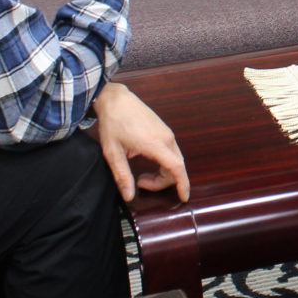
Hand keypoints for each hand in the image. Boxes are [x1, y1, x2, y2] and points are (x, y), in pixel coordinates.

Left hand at [88, 83, 188, 201]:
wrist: (116, 99)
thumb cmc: (113, 123)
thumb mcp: (113, 153)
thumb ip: (123, 176)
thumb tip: (129, 196)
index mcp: (155, 144)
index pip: (176, 168)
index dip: (182, 184)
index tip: (184, 197)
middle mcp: (166, 138)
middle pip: (177, 167)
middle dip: (164, 181)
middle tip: (141, 183)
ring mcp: (166, 132)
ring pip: (175, 159)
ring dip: (163, 172)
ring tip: (141, 175)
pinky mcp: (163, 130)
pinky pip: (171, 151)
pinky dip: (163, 162)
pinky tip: (146, 162)